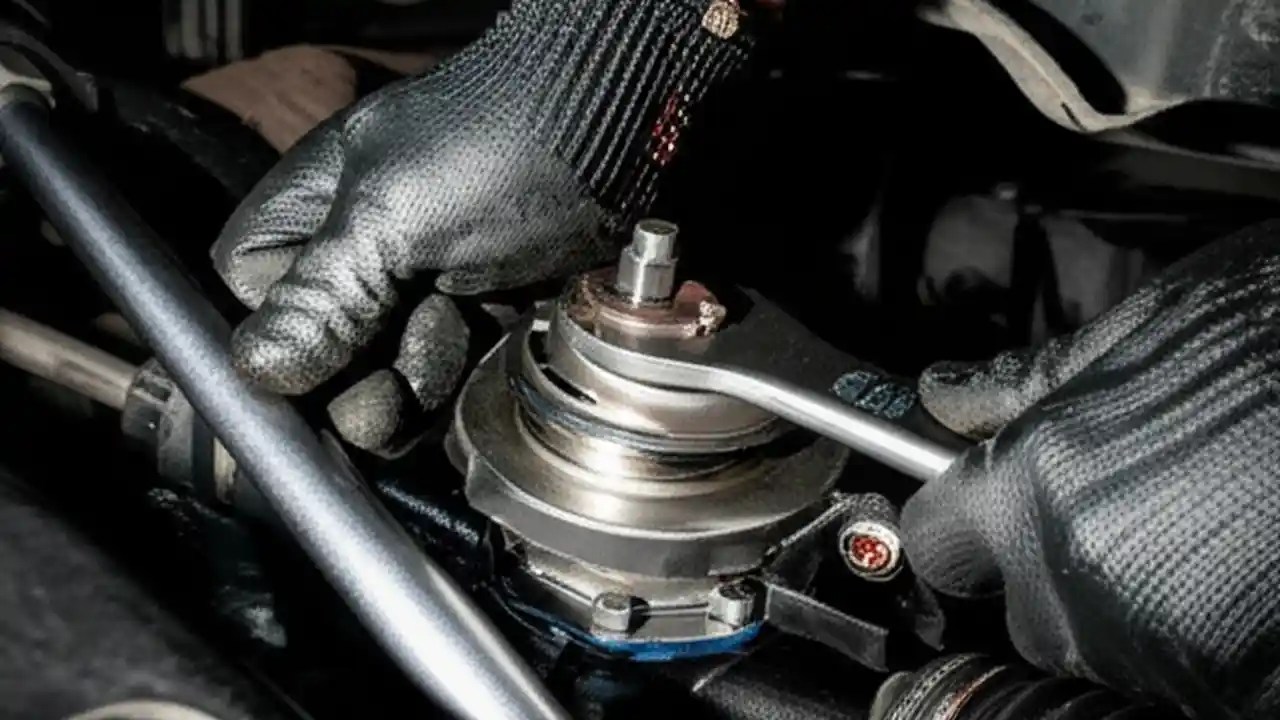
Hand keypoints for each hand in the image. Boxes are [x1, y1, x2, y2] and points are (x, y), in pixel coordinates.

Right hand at [212, 0, 748, 454]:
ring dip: (420, 375)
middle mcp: (369, 239)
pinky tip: (487, 353)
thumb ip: (326, 296)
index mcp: (321, 205)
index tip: (314, 368)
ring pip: (394, 362)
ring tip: (456, 335)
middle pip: (327, 344)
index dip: (277, 334)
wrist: (632, 120)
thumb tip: (261, 369)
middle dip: (362, 373)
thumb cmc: (508, 138)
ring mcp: (430, 269)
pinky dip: (466, 371)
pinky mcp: (491, 295)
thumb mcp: (399, 218)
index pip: (250, 286)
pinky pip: (456, 359)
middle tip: (398, 374)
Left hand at [901, 220, 1279, 718]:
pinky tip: (1248, 557)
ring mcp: (1173, 651)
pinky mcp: (1244, 686)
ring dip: (1134, 596)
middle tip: (1124, 494)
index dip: (957, 515)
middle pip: (1022, 607)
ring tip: (1210, 518)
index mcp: (1037, 495)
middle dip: (1050, 560)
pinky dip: (1202, 628)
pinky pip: (1186, 670)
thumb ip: (1028, 383)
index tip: (978, 498)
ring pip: (1104, 644)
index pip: (937, 539)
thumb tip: (951, 394)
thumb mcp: (1140, 329)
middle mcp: (1089, 589)